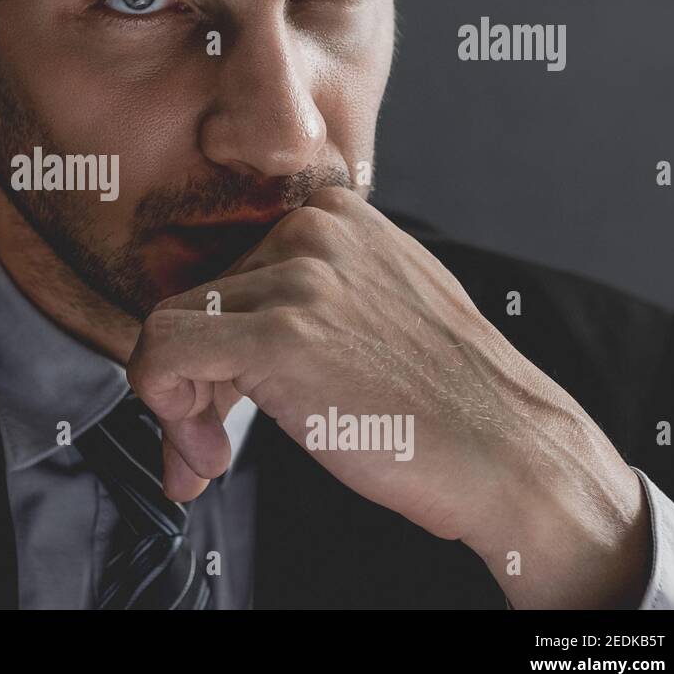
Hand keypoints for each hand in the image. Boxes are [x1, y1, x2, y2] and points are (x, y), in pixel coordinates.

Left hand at [126, 186, 650, 607]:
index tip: (225, 405)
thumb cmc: (442, 402)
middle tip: (211, 445)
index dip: (217, 349)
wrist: (511, 453)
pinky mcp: (279, 333)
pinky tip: (204, 452)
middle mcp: (314, 229)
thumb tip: (202, 360)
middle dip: (196, 384)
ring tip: (211, 457)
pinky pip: (163, 349)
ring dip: (179, 404)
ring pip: (171, 326)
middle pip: (198, 301)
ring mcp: (297, 277)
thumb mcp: (367, 320)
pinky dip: (162, 402)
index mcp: (336, 216)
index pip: (229, 273)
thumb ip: (289, 314)